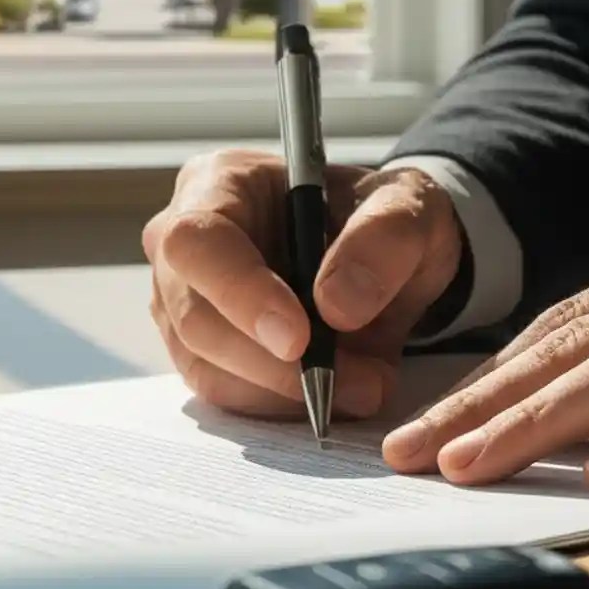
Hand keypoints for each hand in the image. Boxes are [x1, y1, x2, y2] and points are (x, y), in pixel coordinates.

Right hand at [142, 149, 462, 418]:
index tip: (299, 340)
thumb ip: (383, 239)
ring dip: (287, 392)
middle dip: (277, 364)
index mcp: (217, 183)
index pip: (198, 241)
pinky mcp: (199, 352)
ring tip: (364, 385)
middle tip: (361, 382)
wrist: (379, 259)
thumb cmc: (380, 218)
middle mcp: (182, 245)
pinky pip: (226, 394)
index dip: (240, 293)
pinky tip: (335, 391)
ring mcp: (180, 303)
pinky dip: (283, 404)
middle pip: (195, 317)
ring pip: (208, 367)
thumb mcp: (407, 207)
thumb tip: (337, 306)